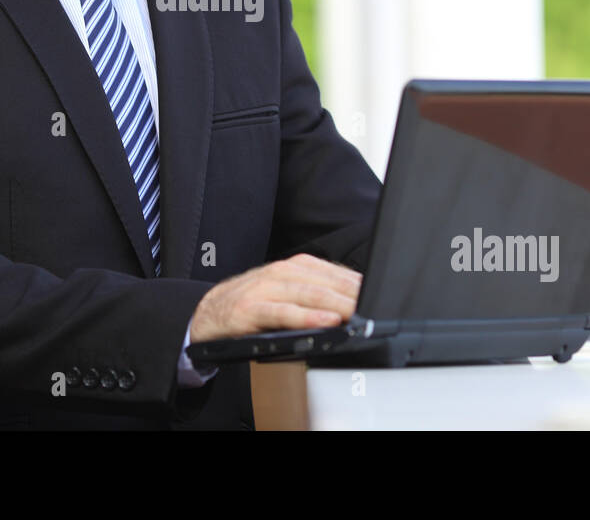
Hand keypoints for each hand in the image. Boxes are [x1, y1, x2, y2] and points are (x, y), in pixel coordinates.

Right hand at [188, 253, 362, 342]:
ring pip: (308, 295)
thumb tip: (354, 300)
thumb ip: (314, 292)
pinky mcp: (250, 309)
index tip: (382, 296)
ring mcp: (264, 289)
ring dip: (336, 305)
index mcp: (293, 267)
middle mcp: (280, 273)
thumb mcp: (285, 292)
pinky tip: (326, 322)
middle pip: (326, 283)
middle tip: (377, 308)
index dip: (359, 286)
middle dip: (354, 296)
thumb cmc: (252, 303)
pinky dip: (307, 317)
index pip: (334, 274)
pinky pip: (283, 313)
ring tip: (358, 313)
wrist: (208, 311)